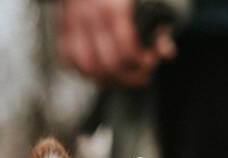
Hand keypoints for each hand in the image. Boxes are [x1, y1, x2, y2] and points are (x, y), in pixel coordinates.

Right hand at [51, 0, 175, 87]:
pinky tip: (99, 72)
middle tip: (139, 79)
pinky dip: (85, 74)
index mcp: (115, 10)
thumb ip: (158, 30)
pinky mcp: (62, 35)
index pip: (127, 49)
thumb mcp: (146, 5)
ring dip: (106, 80)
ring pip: (88, 69)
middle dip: (128, 78)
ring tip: (121, 79)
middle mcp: (92, 19)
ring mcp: (73, 29)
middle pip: (109, 65)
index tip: (149, 65)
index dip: (140, 64)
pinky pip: (70, 65)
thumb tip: (166, 55)